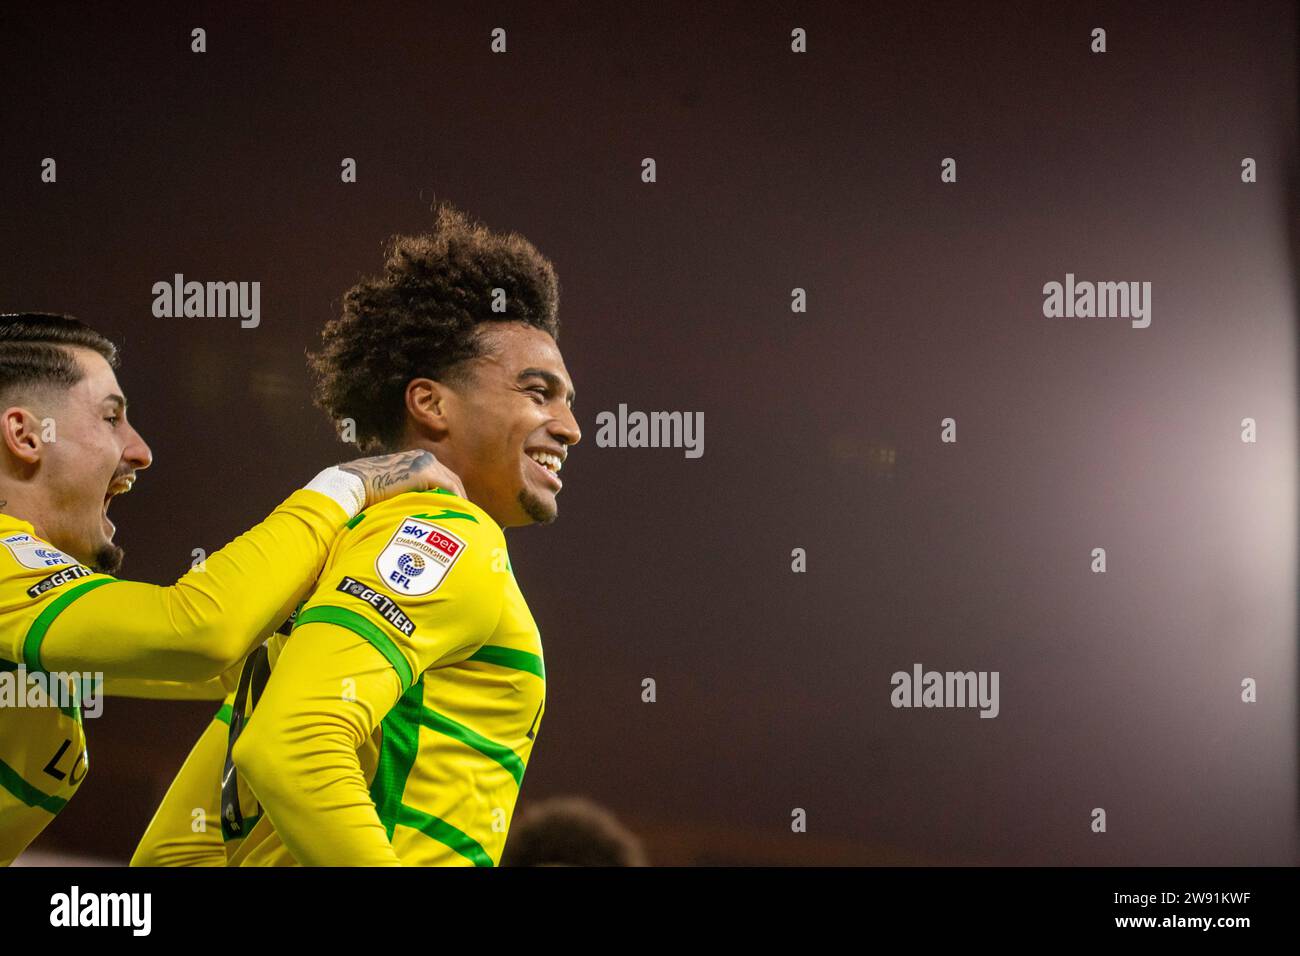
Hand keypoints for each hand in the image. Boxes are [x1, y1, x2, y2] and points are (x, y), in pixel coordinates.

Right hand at [337, 449, 464, 505]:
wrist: (356, 483)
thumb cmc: (368, 490)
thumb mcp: (393, 488)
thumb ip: (408, 492)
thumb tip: (415, 510)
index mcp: (417, 460)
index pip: (442, 475)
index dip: (452, 491)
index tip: (456, 508)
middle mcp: (424, 458)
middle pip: (451, 478)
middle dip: (460, 495)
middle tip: (465, 514)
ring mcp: (425, 463)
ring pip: (452, 482)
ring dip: (460, 499)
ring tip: (464, 517)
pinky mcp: (425, 472)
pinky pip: (448, 486)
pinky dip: (456, 499)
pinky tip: (458, 512)